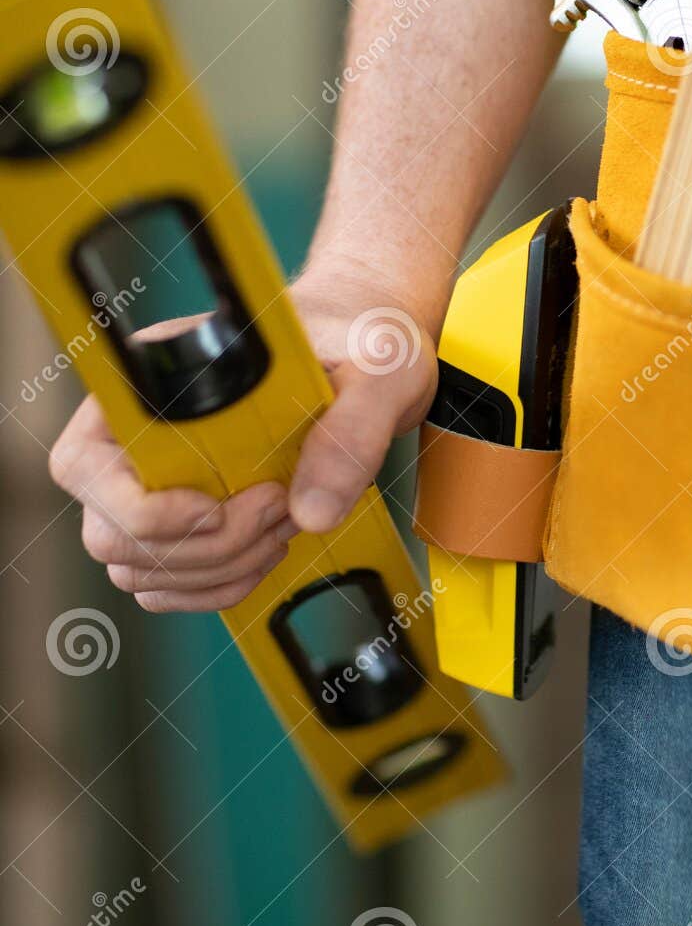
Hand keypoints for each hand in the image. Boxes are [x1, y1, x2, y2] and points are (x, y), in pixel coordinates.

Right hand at [48, 271, 437, 611]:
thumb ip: (351, 428)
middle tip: (278, 507)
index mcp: (154, 378)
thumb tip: (311, 509)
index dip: (137, 506)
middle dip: (202, 544)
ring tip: (283, 521)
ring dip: (217, 568)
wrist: (367, 353)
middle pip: (111, 533)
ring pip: (139, 570)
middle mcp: (137, 433)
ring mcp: (154, 482)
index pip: (83, 460)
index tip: (215, 505)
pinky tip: (269, 546)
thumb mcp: (376, 369)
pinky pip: (170, 585)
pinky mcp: (184, 519)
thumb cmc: (356, 340)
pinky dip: (221, 584)